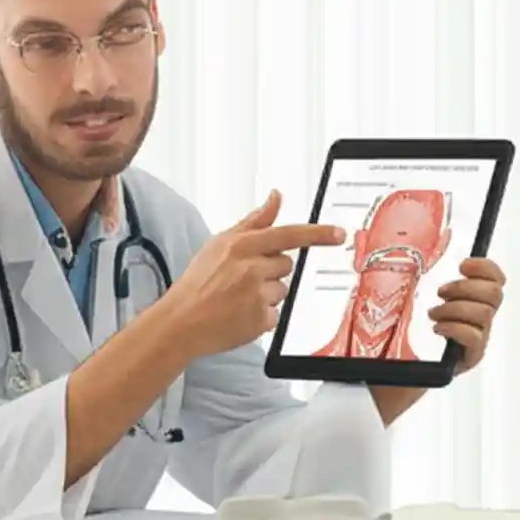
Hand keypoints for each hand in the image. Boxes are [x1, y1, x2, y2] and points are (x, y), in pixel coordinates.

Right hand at [164, 190, 344, 356]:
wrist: (181, 322)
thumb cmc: (197, 282)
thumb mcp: (219, 243)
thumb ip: (253, 221)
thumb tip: (275, 197)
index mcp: (241, 246)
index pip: (288, 234)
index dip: (317, 234)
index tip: (338, 233)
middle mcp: (252, 269)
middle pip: (285, 264)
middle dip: (270, 270)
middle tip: (243, 279)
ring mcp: (257, 296)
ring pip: (281, 290)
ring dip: (265, 294)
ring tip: (238, 298)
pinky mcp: (261, 320)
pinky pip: (275, 314)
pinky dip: (261, 315)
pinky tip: (240, 314)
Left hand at [429, 258, 505, 376]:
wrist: (420, 365)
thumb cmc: (428, 327)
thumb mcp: (432, 299)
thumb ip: (440, 277)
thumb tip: (438, 244)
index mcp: (479, 301)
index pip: (498, 279)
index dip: (485, 267)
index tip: (462, 266)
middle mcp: (485, 318)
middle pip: (495, 294)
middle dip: (465, 287)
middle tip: (441, 292)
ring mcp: (481, 337)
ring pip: (483, 314)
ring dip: (454, 308)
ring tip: (434, 313)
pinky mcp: (472, 355)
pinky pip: (473, 336)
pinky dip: (453, 327)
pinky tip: (438, 328)